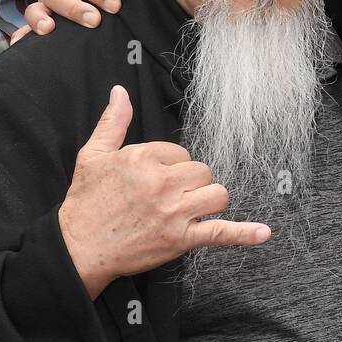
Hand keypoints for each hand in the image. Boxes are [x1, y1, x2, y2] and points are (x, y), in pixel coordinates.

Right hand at [16, 0, 122, 41]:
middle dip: (75, 9)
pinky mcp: (43, 23)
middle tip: (94, 20)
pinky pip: (28, 29)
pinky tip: (19, 43)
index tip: (114, 4)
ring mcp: (47, 6)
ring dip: (39, 19)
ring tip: (47, 28)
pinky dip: (22, 35)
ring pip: (36, 10)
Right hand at [58, 86, 270, 298]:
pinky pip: (220, 233)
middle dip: (190, 183)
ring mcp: (174, 213)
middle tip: (167, 196)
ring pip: (217, 195)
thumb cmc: (84, 203)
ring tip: (190, 208)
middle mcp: (162, 184)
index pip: (180, 153)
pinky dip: (244, 234)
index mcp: (142, 159)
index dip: (169, 166)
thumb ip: (113, 122)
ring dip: (208, 200)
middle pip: (202, 172)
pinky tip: (263, 233)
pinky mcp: (181, 240)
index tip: (152, 180)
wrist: (78, 249)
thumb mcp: (92, 155)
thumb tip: (120, 91)